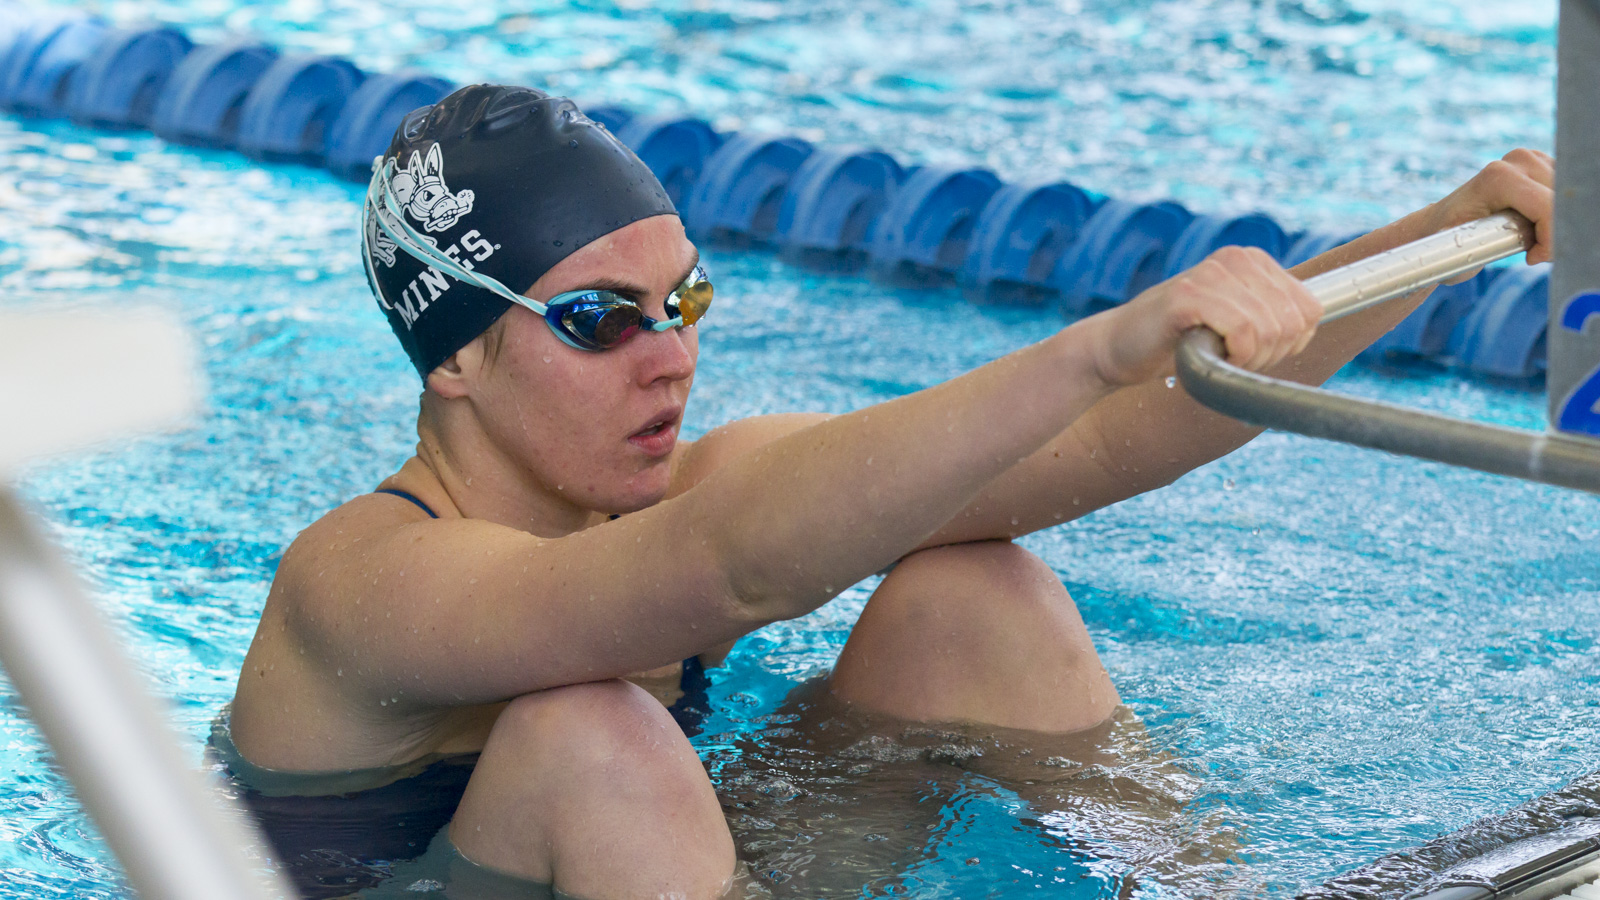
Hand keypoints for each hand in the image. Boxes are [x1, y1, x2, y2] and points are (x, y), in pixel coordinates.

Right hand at [1089, 246, 1322, 387]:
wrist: (1118, 350)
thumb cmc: (1179, 344)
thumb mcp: (1238, 327)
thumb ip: (1275, 319)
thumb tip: (1315, 321)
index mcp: (1254, 262)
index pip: (1310, 309)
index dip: (1288, 344)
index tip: (1251, 352)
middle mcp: (1237, 258)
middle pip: (1293, 322)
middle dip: (1267, 355)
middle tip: (1228, 357)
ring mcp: (1211, 272)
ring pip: (1269, 329)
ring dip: (1245, 359)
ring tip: (1212, 354)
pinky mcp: (1188, 293)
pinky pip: (1242, 331)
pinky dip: (1232, 354)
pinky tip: (1203, 352)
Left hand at [1424, 149, 1554, 273]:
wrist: (1436, 227)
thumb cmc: (1444, 246)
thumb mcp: (1460, 255)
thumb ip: (1486, 251)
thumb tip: (1496, 249)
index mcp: (1498, 178)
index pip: (1548, 208)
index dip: (1549, 240)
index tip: (1531, 258)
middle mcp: (1517, 160)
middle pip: (1561, 202)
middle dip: (1555, 233)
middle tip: (1533, 252)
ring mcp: (1530, 158)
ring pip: (1565, 197)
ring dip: (1556, 223)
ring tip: (1529, 238)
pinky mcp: (1540, 163)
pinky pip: (1564, 193)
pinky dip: (1556, 212)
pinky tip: (1534, 222)